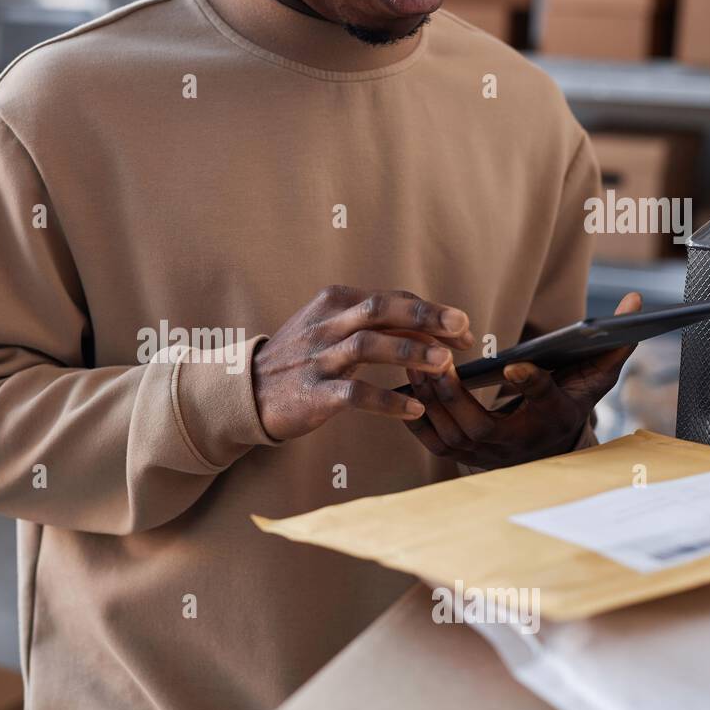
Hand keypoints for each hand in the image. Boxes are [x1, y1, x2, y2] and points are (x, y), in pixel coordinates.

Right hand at [252, 285, 474, 440]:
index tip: (461, 328)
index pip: (390, 299)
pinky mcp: (313, 393)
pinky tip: (413, 410)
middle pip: (381, 310)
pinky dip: (387, 401)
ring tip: (444, 364)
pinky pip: (354, 394)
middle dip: (425, 317)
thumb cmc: (301, 359)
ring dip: (409, 352)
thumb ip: (371, 321)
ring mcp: (318, 359)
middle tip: (462, 330)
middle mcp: (326, 325)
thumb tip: (426, 321)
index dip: (429, 311)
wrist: (248, 392)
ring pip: (368, 346)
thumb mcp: (330, 327)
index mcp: (333, 303)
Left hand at [403, 292, 642, 469]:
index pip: (544, 400)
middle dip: (456, 393)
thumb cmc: (565, 404)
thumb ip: (614, 343)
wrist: (542, 448)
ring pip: (449, 432)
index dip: (532, 383)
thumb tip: (637, 302)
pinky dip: (414, 413)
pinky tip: (404, 383)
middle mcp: (516, 444)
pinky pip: (430, 439)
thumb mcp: (593, 377)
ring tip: (414, 363)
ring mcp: (483, 455)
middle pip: (480, 425)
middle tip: (438, 359)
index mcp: (551, 420)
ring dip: (429, 398)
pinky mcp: (458, 455)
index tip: (516, 364)